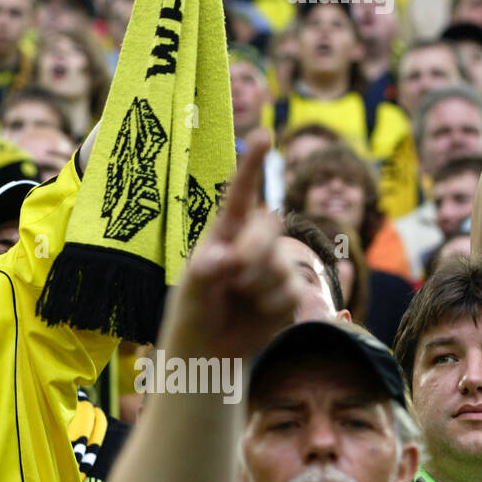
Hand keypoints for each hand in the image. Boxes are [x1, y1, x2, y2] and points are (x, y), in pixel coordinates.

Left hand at [160, 133, 297, 362]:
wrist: (210, 346)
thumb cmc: (194, 308)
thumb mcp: (190, 289)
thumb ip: (205, 270)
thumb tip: (226, 258)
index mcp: (225, 230)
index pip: (241, 194)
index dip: (253, 165)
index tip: (262, 136)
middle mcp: (252, 241)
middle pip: (267, 229)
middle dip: (253, 252)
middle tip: (232, 275)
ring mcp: (274, 264)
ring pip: (281, 264)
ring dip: (257, 287)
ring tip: (238, 296)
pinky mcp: (290, 289)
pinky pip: (291, 292)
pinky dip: (271, 307)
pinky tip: (256, 311)